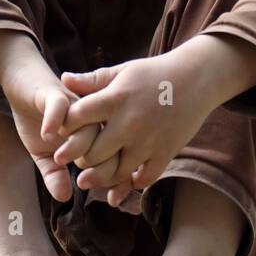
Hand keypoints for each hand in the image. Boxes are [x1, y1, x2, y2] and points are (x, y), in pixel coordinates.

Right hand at [0, 64, 103, 202]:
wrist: (22, 85)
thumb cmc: (39, 120)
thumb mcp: (45, 154)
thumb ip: (54, 175)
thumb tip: (64, 198)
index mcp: (96, 135)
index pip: (114, 161)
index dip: (111, 180)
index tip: (104, 196)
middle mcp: (92, 119)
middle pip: (108, 146)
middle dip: (96, 168)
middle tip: (81, 181)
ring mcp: (76, 106)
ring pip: (89, 129)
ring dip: (75, 147)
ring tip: (58, 158)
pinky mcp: (56, 93)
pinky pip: (61, 108)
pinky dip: (54, 123)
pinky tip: (46, 135)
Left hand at [52, 49, 217, 196]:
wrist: (197, 78)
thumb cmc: (154, 73)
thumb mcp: (123, 71)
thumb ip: (93, 80)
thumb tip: (64, 79)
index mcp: (115, 98)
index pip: (78, 117)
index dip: (64, 128)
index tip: (57, 134)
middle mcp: (130, 122)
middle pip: (94, 153)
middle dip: (80, 160)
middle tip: (74, 162)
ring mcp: (149, 140)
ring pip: (117, 172)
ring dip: (101, 179)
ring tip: (88, 180)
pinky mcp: (166, 152)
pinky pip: (145, 178)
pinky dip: (132, 184)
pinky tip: (124, 182)